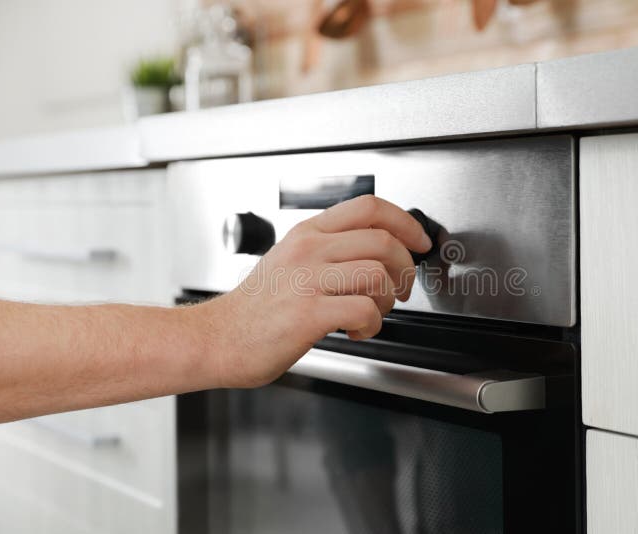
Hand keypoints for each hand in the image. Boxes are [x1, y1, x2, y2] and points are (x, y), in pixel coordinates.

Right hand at [193, 195, 431, 387]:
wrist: (218, 338)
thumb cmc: (257, 307)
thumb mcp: (290, 260)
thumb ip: (329, 250)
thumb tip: (379, 252)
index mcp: (308, 233)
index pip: (369, 207)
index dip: (405, 222)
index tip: (419, 241)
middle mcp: (308, 250)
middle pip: (383, 240)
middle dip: (405, 269)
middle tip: (399, 290)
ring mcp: (307, 280)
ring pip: (378, 274)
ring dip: (387, 301)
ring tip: (370, 314)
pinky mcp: (308, 314)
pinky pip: (364, 309)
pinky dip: (371, 325)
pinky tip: (355, 331)